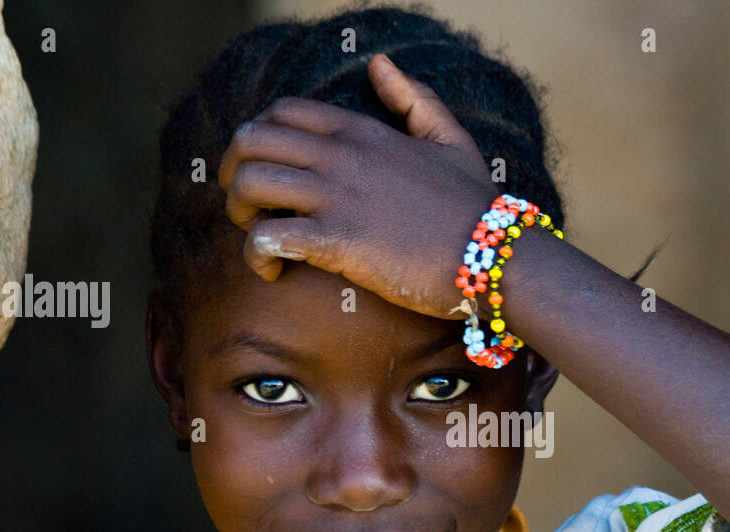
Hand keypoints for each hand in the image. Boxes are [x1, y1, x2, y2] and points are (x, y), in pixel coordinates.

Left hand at [217, 52, 499, 318]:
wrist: (495, 256)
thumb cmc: (475, 207)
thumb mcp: (450, 139)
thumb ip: (413, 99)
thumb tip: (379, 63)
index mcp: (361, 131)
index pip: (280, 114)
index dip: (259, 141)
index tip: (269, 173)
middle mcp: (341, 156)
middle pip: (250, 142)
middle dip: (235, 174)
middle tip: (249, 207)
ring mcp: (336, 196)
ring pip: (249, 185)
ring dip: (240, 214)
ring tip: (260, 239)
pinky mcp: (337, 242)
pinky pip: (268, 238)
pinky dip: (258, 256)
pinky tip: (275, 270)